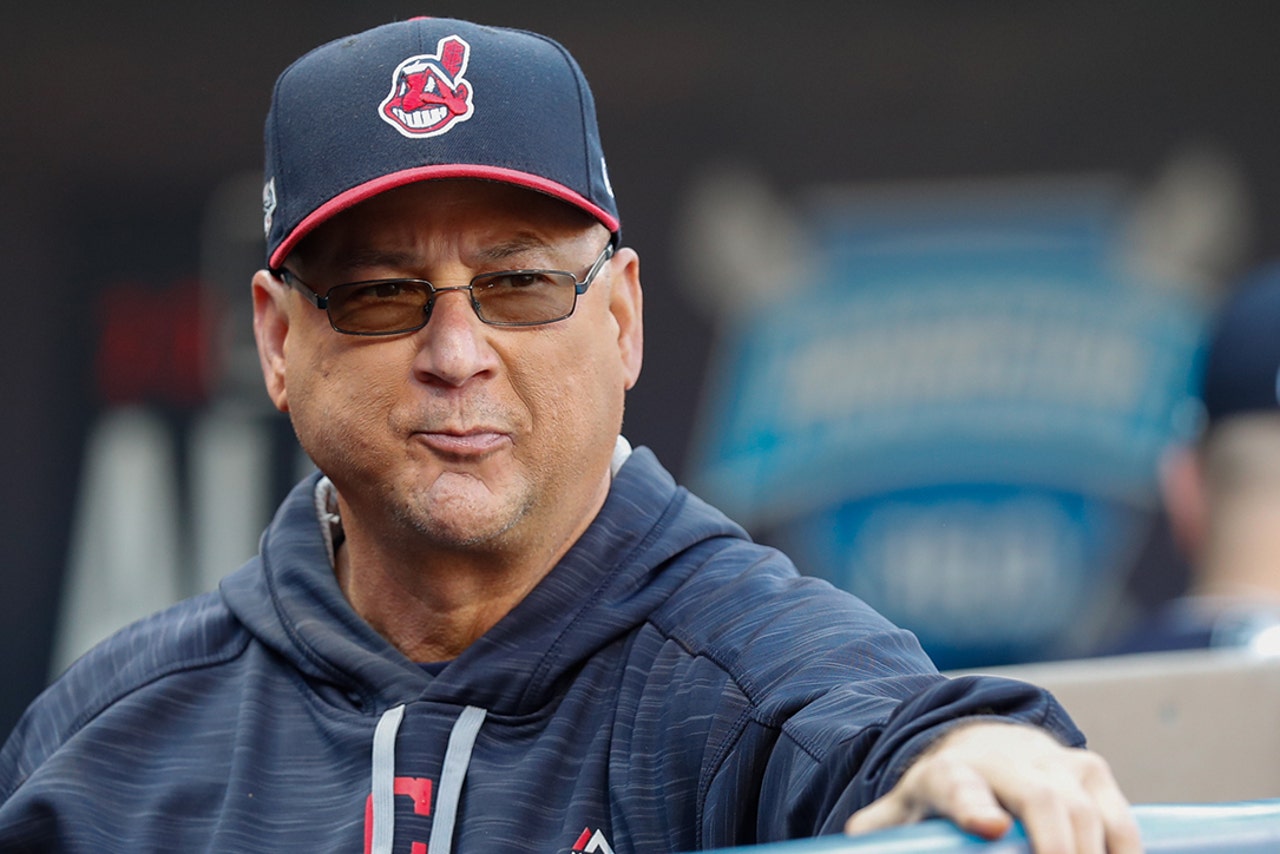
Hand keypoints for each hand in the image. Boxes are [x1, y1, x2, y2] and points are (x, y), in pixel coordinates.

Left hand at [844, 722, 1141, 852]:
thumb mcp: (906, 807)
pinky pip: (1119, 822)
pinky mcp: (1092, 772)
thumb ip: (881, 828)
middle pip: (1042, 805)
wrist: (986, 741)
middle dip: (1055, 852)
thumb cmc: (943, 789)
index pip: (959, 788)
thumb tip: (854, 840)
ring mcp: (1055, 763)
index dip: (972, 807)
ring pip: (1086, 816)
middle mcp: (1007, 761)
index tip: (987, 826)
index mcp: (950, 773)